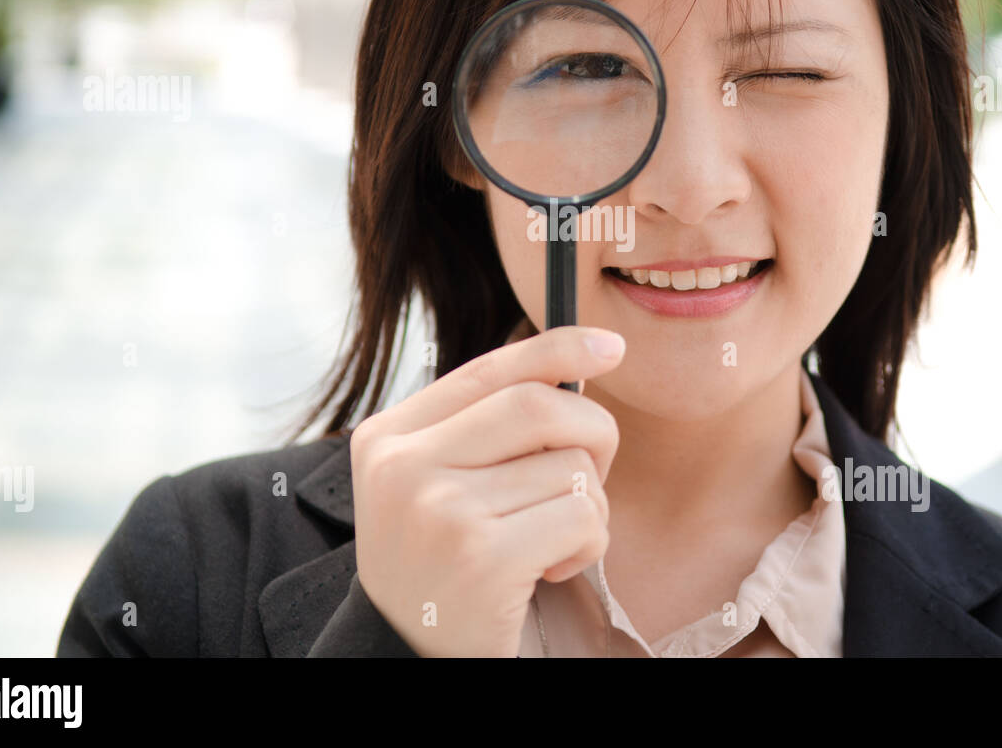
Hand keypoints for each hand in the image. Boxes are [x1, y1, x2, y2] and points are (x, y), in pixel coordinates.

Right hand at [350, 325, 624, 656]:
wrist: (408, 655)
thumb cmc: (442, 564)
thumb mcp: (436, 484)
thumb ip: (485, 426)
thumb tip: (580, 361)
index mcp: (389, 436)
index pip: (488, 370)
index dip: (558, 348)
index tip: (611, 346)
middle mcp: (404, 465)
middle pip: (538, 405)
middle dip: (593, 432)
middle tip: (592, 476)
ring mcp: (440, 509)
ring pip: (571, 466)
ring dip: (588, 507)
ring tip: (551, 542)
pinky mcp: (482, 557)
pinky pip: (582, 516)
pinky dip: (588, 544)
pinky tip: (550, 570)